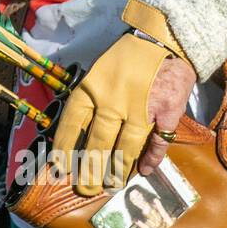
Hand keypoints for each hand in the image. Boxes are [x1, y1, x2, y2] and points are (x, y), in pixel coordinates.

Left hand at [50, 33, 196, 195]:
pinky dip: (152, 159)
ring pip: (127, 147)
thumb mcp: (99, 73)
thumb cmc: (127, 59)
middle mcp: (113, 100)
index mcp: (92, 88)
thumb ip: (89, 101)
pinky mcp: (167, 111)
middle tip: (85, 189)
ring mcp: (141, 107)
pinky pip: (158, 142)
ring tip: (111, 185)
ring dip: (118, 170)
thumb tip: (74, 137)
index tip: (59, 168)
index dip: (64, 148)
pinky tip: (145, 171)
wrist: (165, 38)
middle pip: (98, 142)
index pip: (72, 123)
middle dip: (90, 170)